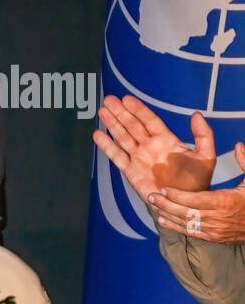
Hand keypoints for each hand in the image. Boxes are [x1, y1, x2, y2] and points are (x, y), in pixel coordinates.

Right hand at [93, 95, 215, 205]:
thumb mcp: (206, 156)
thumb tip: (196, 114)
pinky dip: (107, 146)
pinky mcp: (130, 171)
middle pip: (132, 125)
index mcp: (167, 140)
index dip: (138, 110)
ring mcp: (139, 158)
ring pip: (122, 137)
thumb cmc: (196, 181)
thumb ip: (203, 135)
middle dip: (121, 113)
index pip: (150, 121)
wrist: (183, 203)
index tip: (127, 99)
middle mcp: (150, 146)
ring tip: (102, 111)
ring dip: (112, 124)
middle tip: (109, 100)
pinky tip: (98, 135)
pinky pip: (116, 156)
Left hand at [148, 140, 244, 243]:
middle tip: (151, 196)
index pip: (195, 200)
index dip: (177, 195)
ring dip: (167, 214)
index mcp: (225, 202)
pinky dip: (175, 226)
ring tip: (153, 205)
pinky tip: (163, 220)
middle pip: (185, 212)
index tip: (164, 189)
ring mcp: (214, 230)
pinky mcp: (213, 237)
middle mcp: (217, 218)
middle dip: (166, 204)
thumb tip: (238, 144)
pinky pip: (190, 232)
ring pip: (185, 223)